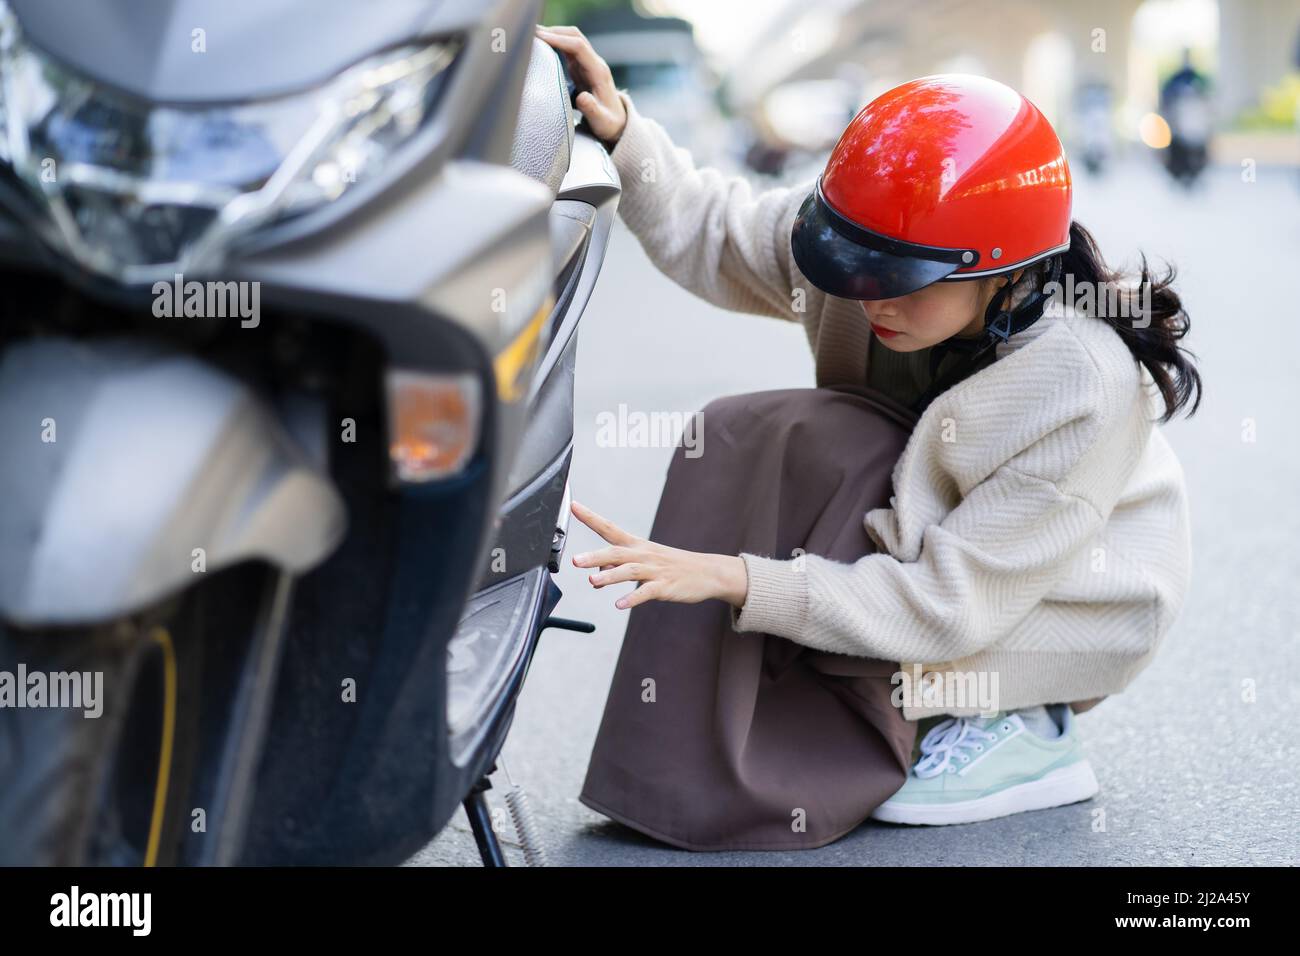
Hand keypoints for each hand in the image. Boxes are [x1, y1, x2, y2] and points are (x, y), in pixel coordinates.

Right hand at [534, 24, 627, 145]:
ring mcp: (587, 63)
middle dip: (553, 31)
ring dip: (552, 34)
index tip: (540, 38)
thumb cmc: (608, 123)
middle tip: (530, 33)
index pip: (578, 47)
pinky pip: (566, 49)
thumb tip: (582, 98)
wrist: (616, 122)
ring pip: (570, 39)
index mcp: (599, 72)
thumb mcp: (601, 121)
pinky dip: (553, 43)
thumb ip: (591, 110)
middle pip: (574, 36)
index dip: (559, 40)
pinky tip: (540, 45)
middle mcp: (594, 63)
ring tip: (531, 36)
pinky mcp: (580, 67)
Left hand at [568, 500, 748, 610]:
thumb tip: (594, 576)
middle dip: (595, 555)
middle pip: (616, 552)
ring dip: (610, 576)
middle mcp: (644, 554)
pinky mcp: (666, 586)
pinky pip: (647, 592)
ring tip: (592, 581)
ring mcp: (655, 570)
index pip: (609, 528)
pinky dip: (632, 598)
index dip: (591, 517)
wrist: (707, 572)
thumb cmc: (672, 566)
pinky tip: (619, 604)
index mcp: (637, 545)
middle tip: (574, 560)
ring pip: (630, 571)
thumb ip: (618, 568)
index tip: (574, 506)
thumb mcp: (644, 562)